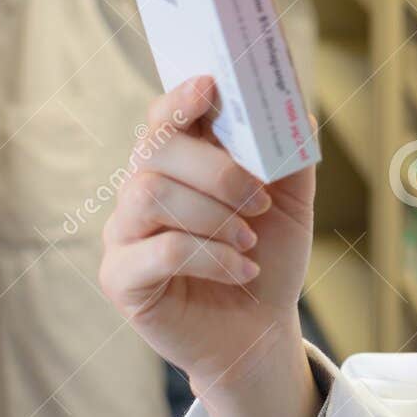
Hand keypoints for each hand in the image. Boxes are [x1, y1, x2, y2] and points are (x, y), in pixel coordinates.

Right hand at [100, 76, 314, 394]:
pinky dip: (212, 257)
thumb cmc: (269, 257)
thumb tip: (295, 106)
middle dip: (215, 169)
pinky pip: (160, 250)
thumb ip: (290, 154)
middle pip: (154, 150)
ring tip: (250, 240)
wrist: (261, 331)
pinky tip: (243, 269)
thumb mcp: (292, 201)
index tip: (210, 84)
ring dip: (213, 214)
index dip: (181, 98)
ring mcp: (124, 233)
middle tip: (260, 198)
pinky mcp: (120, 278)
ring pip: (150, 194)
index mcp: (178, 164)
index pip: (163, 118)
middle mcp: (141, 190)